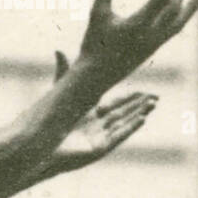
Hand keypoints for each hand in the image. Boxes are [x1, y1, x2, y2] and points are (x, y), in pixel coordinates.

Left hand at [47, 50, 157, 172]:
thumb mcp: (59, 92)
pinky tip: (142, 119)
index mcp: (90, 113)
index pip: (116, 103)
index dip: (131, 97)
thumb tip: (59, 49)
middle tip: (156, 97)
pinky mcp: (98, 149)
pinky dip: (131, 128)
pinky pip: (118, 137)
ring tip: (153, 105)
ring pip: (124, 124)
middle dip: (140, 105)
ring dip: (139, 115)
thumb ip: (63, 71)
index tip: (146, 89)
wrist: (41, 142)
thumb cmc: (47, 120)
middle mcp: (96, 126)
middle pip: (124, 114)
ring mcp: (98, 138)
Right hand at [76, 0, 197, 87]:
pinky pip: (174, 30)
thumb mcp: (98, 14)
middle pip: (173, 7)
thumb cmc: (93, 44)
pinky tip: (184, 5)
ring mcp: (153, 45)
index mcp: (135, 27)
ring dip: (187, 3)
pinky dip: (183, 16)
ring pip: (178, 21)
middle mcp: (148, 37)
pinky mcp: (154, 50)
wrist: (94, 77)